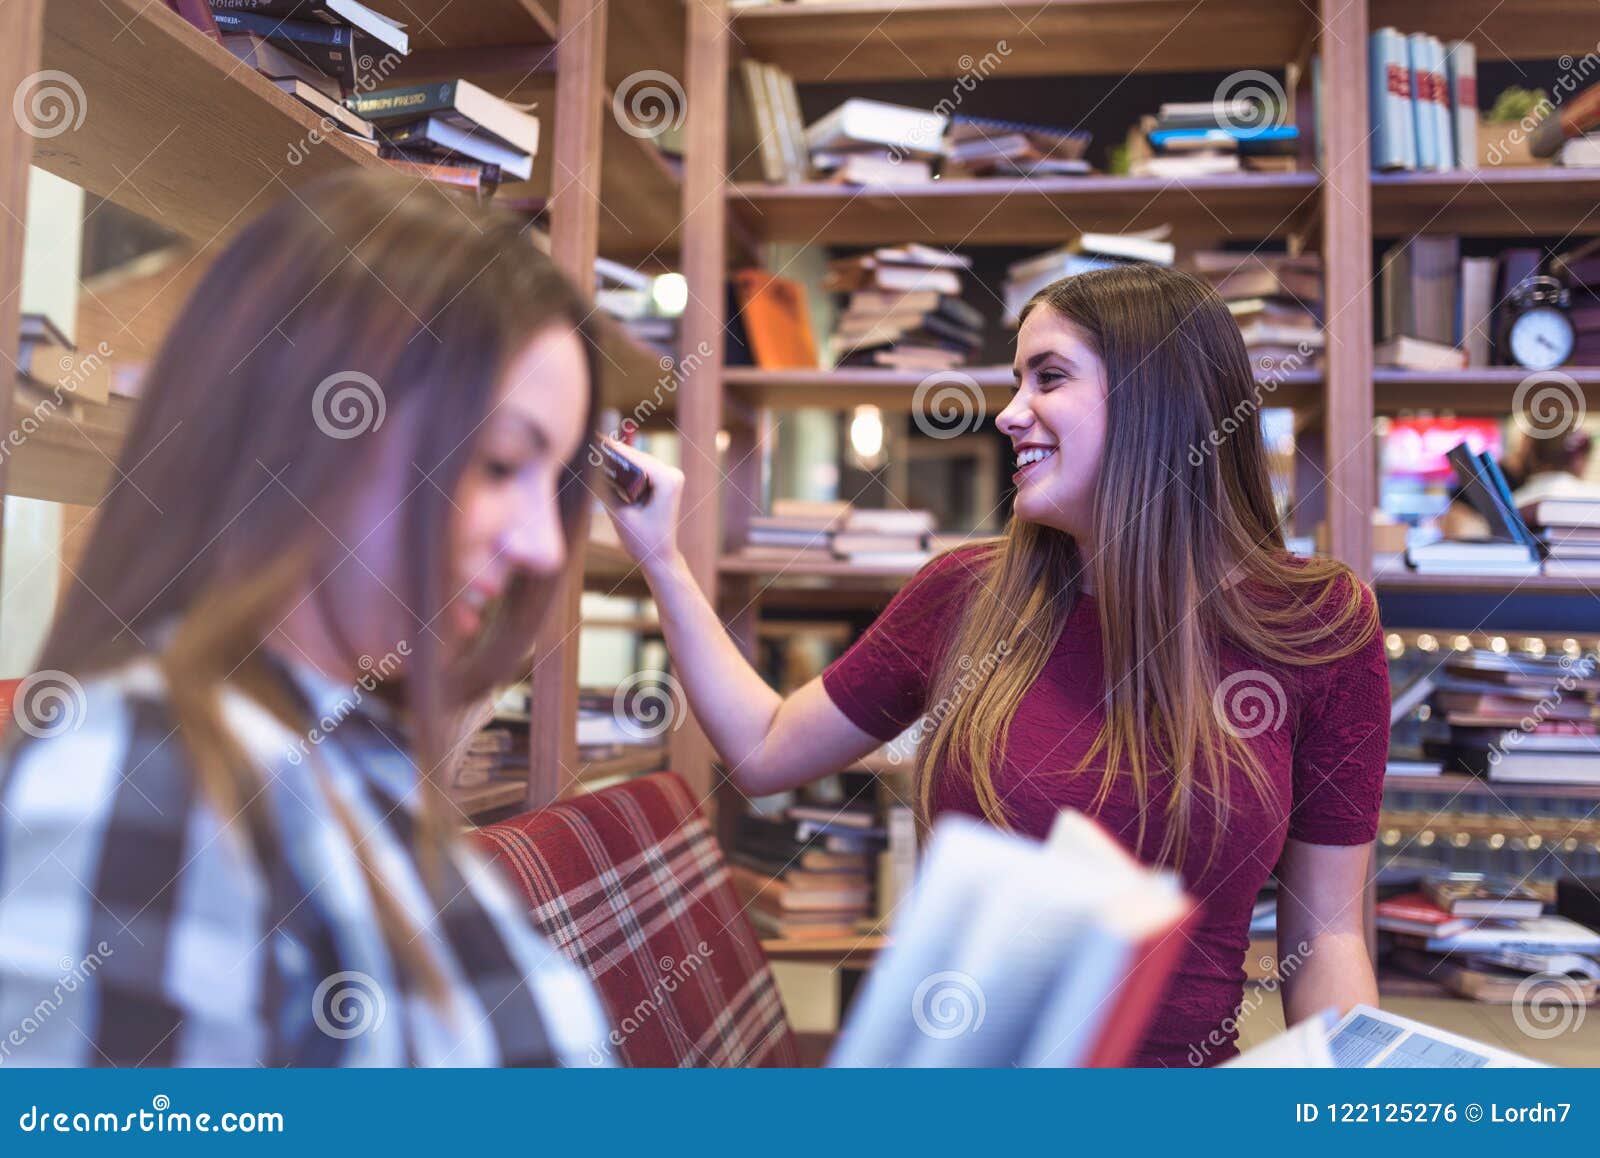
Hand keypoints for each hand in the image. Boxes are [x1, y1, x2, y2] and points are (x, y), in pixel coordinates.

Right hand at [594, 436, 683, 570]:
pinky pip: (644, 469)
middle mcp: (673, 474)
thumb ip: (606, 488)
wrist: (659, 556)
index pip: (635, 459)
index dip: (613, 449)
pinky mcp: (667, 481)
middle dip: (615, 453)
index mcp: (667, 481)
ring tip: (596, 451)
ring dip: (621, 459)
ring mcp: (672, 476)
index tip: (594, 437)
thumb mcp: (619, 513)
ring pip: (640, 461)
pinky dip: (628, 468)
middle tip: (591, 442)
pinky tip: (609, 463)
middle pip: (638, 457)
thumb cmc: (642, 540)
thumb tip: (591, 467)